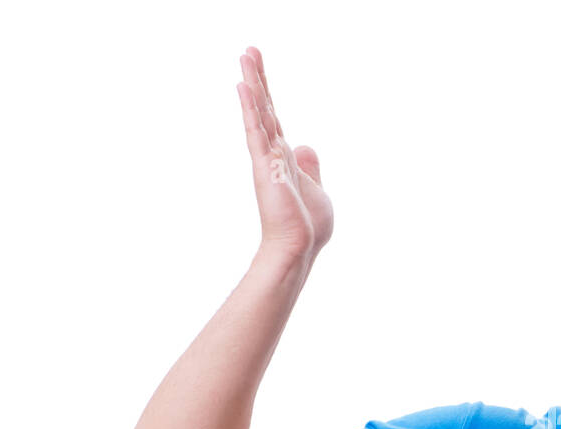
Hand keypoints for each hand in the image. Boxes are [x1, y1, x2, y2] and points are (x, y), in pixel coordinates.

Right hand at [237, 46, 332, 259]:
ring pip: (259, 114)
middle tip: (249, 50)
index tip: (259, 67)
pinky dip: (251, 109)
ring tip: (245, 57)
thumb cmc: (307, 225)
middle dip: (258, 79)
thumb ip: (309, 166)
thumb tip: (305, 146)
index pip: (274, 117)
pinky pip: (257, 132)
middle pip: (264, 108)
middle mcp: (272, 154)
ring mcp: (267, 159)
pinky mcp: (265, 167)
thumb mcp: (317, 188)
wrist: (299, 247)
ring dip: (253, 85)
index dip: (267, 92)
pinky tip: (244, 88)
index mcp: (284, 157)